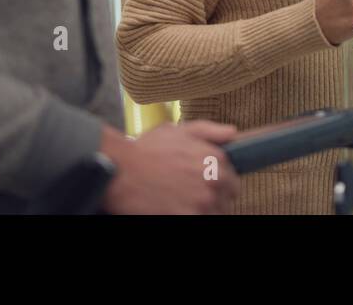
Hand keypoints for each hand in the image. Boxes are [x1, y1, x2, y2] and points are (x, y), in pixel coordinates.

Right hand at [100, 121, 238, 213]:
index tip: (204, 184)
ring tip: (182, 203)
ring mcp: (202, 203)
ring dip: (203, 210)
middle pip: (225, 200)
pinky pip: (202, 221)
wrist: (119, 171)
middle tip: (190, 194)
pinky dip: (192, 216)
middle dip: (211, 198)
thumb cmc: (146, 150)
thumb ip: (209, 131)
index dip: (219, 183)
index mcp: (215, 159)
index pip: (232, 181)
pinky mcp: (188, 218)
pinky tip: (177, 210)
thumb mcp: (178, 130)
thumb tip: (231, 133)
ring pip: (215, 213)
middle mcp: (213, 181)